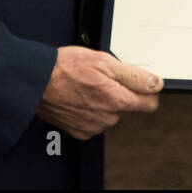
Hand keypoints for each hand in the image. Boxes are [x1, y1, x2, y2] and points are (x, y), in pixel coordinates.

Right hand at [36, 46, 160, 139]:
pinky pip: (94, 121)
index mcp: (116, 99)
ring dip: (103, 101)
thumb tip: (156, 83)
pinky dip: (90, 111)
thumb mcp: (104, 61)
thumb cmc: (65, 68)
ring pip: (110, 113)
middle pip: (128, 106)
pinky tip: (78, 97)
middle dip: (120, 92)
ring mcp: (93, 126)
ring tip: (86, 86)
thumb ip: (134, 76)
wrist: (35, 82)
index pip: (150, 103)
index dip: (147, 90)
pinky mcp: (80, 131)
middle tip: (102, 77)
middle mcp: (107, 117)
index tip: (139, 83)